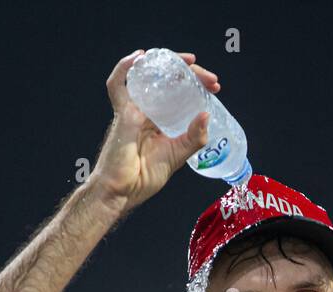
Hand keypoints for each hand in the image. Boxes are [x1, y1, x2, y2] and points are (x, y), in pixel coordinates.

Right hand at [89, 49, 221, 214]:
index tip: (214, 86)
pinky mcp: (123, 115)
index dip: (196, 85)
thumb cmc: (143, 178)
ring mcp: (132, 110)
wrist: (122, 193)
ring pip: (147, 76)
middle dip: (190, 74)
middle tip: (211, 78)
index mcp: (159, 119)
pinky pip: (118, 86)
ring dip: (168, 64)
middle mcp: (145, 110)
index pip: (178, 92)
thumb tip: (207, 114)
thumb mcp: (178, 156)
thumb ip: (194, 138)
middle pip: (165, 80)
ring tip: (188, 62)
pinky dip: (124, 68)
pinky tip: (139, 57)